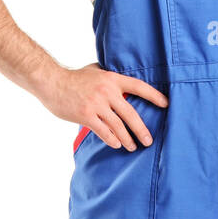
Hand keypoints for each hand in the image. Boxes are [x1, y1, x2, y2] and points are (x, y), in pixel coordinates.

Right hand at [40, 62, 167, 151]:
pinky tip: (117, 145)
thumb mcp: (96, 71)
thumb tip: (123, 83)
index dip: (154, 96)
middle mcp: (107, 92)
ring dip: (127, 139)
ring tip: (133, 147)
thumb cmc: (74, 77)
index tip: (166, 104)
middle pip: (131, 114)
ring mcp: (96, 104)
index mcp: (113, 79)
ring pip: (118, 126)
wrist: (51, 82)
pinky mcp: (86, 115)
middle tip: (149, 141)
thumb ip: (110, 77)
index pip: (139, 87)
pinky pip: (103, 131)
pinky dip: (112, 139)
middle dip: (141, 129)